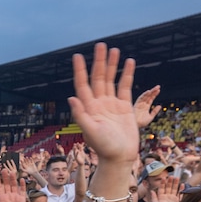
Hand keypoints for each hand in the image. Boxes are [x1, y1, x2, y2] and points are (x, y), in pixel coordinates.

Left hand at [0, 168, 27, 201]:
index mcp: (1, 198)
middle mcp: (8, 196)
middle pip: (6, 184)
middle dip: (5, 177)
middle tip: (4, 170)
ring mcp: (15, 196)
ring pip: (13, 186)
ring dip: (13, 179)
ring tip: (11, 172)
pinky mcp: (22, 199)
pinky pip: (22, 190)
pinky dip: (22, 185)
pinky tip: (21, 179)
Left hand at [67, 43, 139, 165]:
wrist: (120, 157)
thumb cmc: (104, 147)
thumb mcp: (90, 131)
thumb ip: (81, 115)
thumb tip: (71, 98)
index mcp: (88, 107)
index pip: (82, 85)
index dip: (80, 70)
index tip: (77, 56)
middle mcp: (99, 103)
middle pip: (97, 78)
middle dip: (99, 62)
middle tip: (101, 45)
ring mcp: (111, 104)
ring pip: (110, 80)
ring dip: (111, 65)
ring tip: (114, 49)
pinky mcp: (124, 107)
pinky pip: (125, 87)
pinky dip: (127, 74)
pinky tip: (129, 62)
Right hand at [133, 85, 161, 128]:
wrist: (134, 127)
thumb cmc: (141, 123)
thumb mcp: (150, 117)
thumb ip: (155, 111)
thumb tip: (160, 106)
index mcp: (145, 107)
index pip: (150, 99)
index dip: (154, 94)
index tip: (159, 90)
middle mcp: (142, 104)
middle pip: (148, 96)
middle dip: (153, 91)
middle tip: (158, 86)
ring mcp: (139, 104)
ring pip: (145, 96)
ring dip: (150, 92)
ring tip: (156, 88)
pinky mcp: (136, 105)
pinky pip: (140, 98)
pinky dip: (144, 95)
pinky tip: (148, 91)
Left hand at [143, 175, 181, 201]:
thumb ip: (154, 197)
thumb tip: (151, 190)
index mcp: (162, 197)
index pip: (162, 188)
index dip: (163, 183)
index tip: (164, 177)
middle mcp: (167, 197)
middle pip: (169, 187)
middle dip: (170, 182)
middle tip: (171, 176)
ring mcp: (173, 199)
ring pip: (175, 189)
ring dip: (176, 184)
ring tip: (177, 178)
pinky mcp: (178, 201)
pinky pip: (180, 194)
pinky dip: (181, 190)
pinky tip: (182, 185)